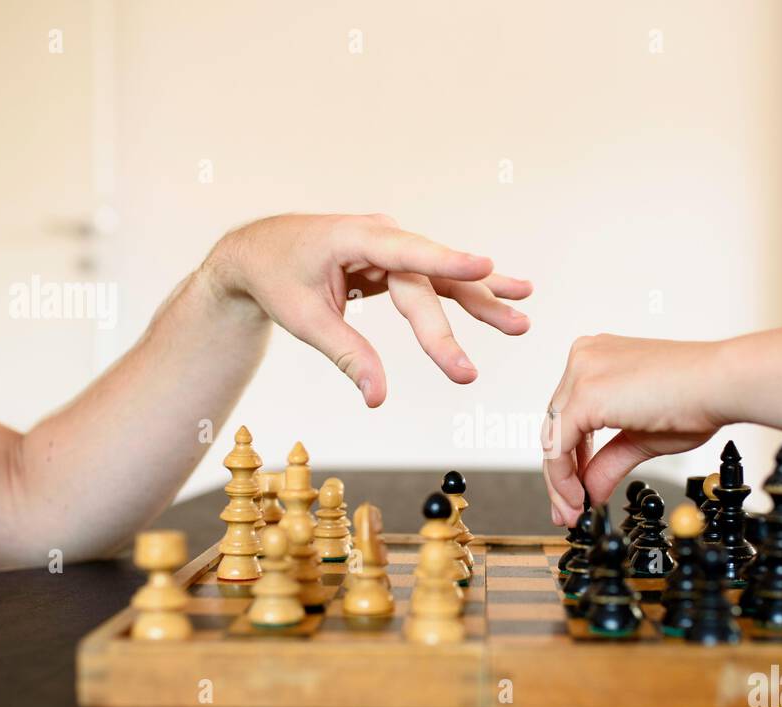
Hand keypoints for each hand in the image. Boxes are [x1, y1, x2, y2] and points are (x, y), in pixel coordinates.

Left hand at [202, 213, 531, 405]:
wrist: (259, 253)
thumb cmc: (277, 278)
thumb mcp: (304, 319)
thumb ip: (346, 354)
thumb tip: (378, 397)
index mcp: (354, 237)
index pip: (406, 252)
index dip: (447, 261)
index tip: (484, 266)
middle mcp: (382, 235)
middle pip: (427, 282)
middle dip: (457, 321)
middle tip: (471, 370)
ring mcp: (393, 247)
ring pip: (443, 277)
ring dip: (483, 297)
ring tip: (523, 316)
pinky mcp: (397, 263)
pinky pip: (436, 280)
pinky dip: (468, 292)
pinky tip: (505, 294)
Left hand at [543, 334, 727, 525]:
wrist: (723, 384)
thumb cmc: (697, 399)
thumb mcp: (640, 438)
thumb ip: (608, 462)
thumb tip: (589, 491)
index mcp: (597, 358)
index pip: (568, 416)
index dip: (569, 459)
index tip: (574, 492)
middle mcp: (583, 357)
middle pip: (556, 426)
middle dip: (561, 474)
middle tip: (566, 510)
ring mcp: (581, 372)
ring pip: (553, 436)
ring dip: (560, 481)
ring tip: (572, 511)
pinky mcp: (585, 394)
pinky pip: (558, 444)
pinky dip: (563, 477)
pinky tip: (577, 499)